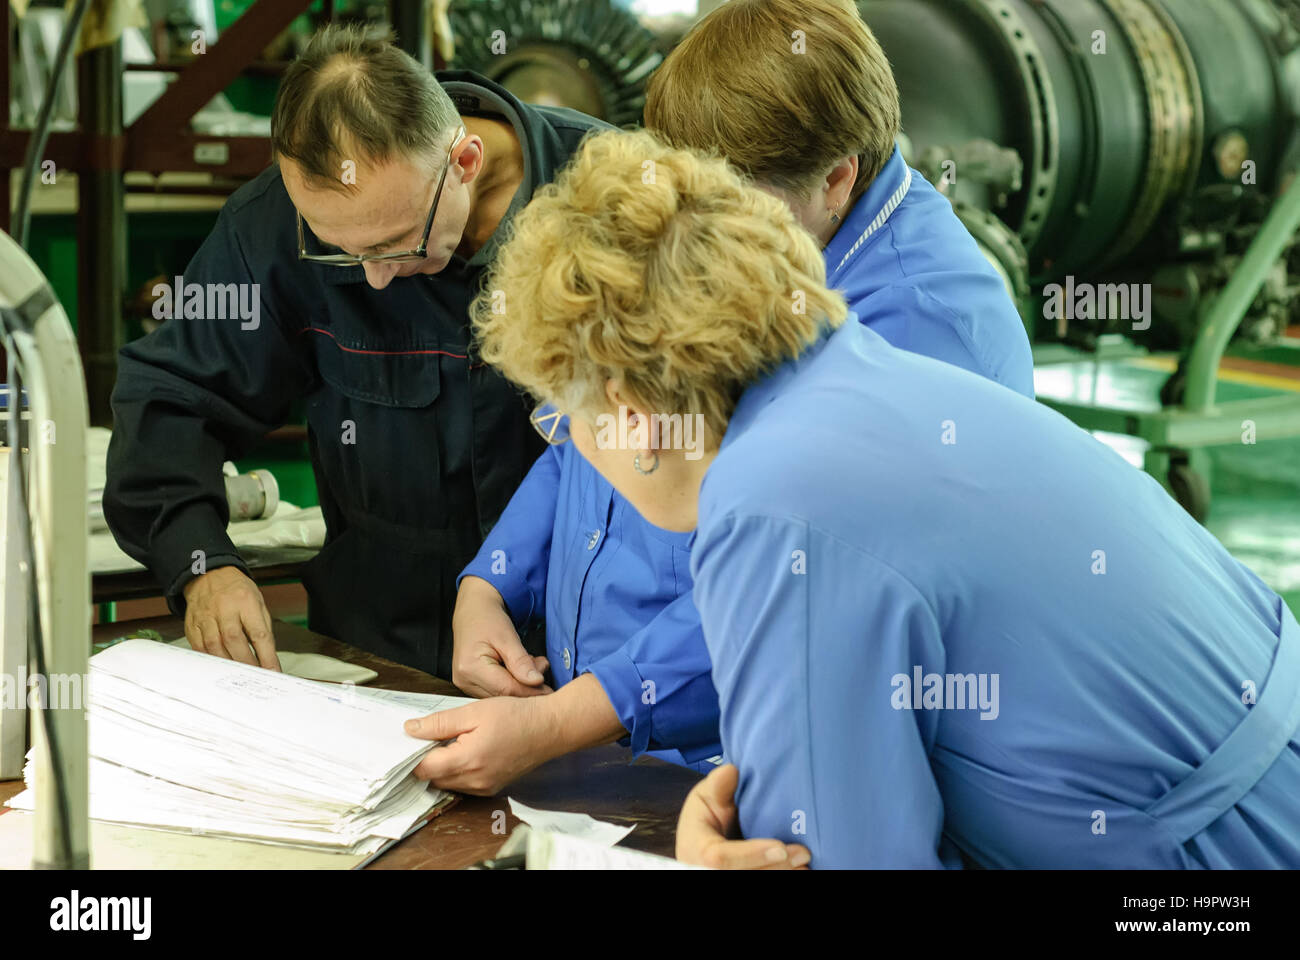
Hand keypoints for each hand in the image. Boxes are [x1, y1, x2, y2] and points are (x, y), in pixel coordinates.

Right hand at [182, 566, 279, 670]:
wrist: (210, 575)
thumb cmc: (237, 591)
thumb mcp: (258, 603)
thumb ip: (262, 629)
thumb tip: (268, 657)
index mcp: (245, 601)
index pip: (259, 633)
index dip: (266, 656)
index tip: (272, 671)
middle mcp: (224, 608)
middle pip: (234, 641)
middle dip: (247, 663)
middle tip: (256, 678)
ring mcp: (206, 617)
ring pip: (215, 646)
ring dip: (228, 665)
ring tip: (240, 676)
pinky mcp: (193, 625)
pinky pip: (200, 648)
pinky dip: (211, 661)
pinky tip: (220, 667)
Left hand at [405, 696, 557, 794]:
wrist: (550, 728)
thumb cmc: (516, 716)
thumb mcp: (474, 712)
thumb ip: (440, 723)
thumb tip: (410, 729)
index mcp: (467, 761)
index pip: (423, 769)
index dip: (413, 755)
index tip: (412, 740)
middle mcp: (474, 781)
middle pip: (433, 779)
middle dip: (428, 760)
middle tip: (432, 737)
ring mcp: (484, 788)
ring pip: (448, 783)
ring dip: (443, 766)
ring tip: (454, 741)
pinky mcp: (492, 788)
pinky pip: (464, 784)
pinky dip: (458, 771)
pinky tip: (467, 750)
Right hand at [451, 576, 550, 697]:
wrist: (472, 612)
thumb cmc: (487, 619)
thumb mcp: (507, 636)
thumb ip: (521, 661)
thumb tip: (536, 682)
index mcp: (471, 668)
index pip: (507, 689)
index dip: (531, 691)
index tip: (549, 689)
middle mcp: (465, 680)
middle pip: (504, 695)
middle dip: (528, 686)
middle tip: (542, 667)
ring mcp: (466, 684)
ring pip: (502, 695)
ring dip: (521, 684)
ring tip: (531, 663)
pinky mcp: (472, 684)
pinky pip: (496, 691)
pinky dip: (512, 682)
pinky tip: (520, 669)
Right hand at [676, 764, 809, 868]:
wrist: (702, 838)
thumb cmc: (705, 815)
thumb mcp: (706, 795)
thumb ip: (718, 786)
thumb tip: (731, 771)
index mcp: (697, 849)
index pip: (721, 858)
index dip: (751, 855)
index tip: (780, 848)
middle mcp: (706, 870)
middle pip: (741, 875)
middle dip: (775, 868)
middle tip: (803, 854)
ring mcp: (721, 876)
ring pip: (753, 879)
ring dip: (782, 873)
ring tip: (806, 863)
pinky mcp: (738, 876)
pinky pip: (758, 877)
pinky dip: (780, 873)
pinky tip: (800, 870)